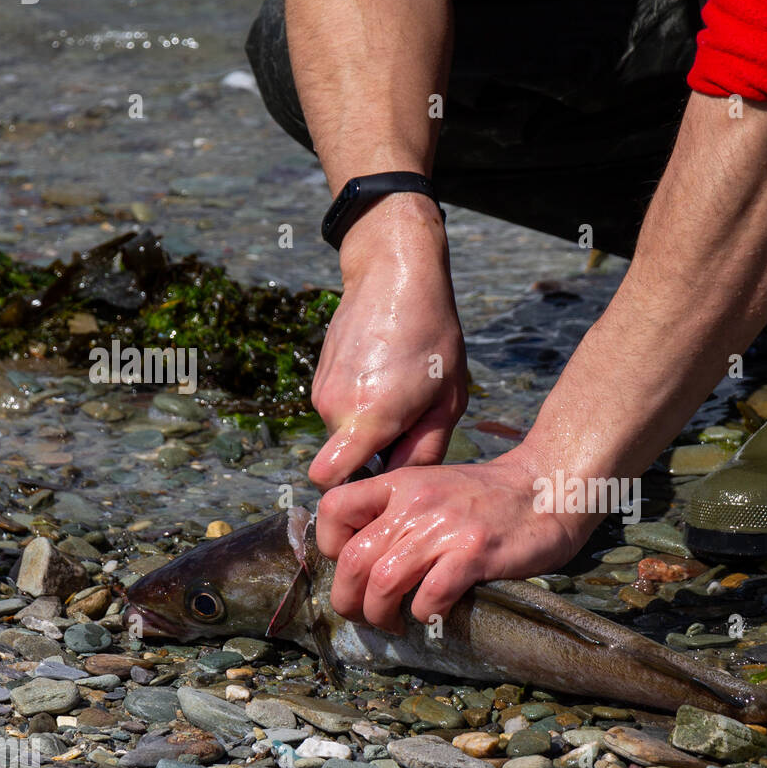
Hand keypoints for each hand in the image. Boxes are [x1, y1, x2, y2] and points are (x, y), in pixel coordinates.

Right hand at [308, 194, 466, 489]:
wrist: (393, 274)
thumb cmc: (433, 337)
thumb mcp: (448, 401)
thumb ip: (425, 450)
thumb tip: (403, 483)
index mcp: (369, 418)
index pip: (330, 480)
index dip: (352, 493)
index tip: (380, 487)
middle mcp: (334, 409)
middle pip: (346, 461)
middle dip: (375, 457)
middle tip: (413, 428)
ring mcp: (321, 392)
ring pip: (345, 435)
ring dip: (370, 429)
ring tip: (405, 396)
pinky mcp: (318, 379)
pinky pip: (340, 411)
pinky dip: (360, 407)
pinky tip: (387, 380)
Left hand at [316, 454, 594, 629]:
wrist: (549, 486)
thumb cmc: (491, 496)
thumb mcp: (434, 487)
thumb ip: (399, 511)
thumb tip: (365, 558)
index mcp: (400, 484)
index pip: (334, 509)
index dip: (328, 547)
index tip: (347, 569)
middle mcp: (415, 503)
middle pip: (352, 560)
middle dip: (348, 600)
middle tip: (362, 615)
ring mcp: (444, 529)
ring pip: (382, 583)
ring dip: (380, 615)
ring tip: (393, 623)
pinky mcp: (473, 554)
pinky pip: (430, 596)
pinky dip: (425, 615)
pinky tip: (434, 617)